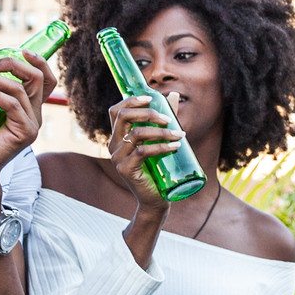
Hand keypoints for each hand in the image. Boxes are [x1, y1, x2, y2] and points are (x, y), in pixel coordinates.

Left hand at [0, 48, 49, 208]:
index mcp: (26, 105)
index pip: (44, 79)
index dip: (38, 62)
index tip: (20, 50)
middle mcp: (33, 113)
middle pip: (39, 78)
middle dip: (14, 64)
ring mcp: (31, 124)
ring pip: (22, 89)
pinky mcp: (25, 133)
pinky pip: (12, 105)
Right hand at [105, 94, 184, 211]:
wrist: (154, 199)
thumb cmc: (158, 168)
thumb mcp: (160, 140)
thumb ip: (164, 119)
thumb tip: (172, 95)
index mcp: (118, 136)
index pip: (116, 111)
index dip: (131, 101)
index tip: (150, 98)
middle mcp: (113, 145)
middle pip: (123, 117)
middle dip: (148, 113)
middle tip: (169, 119)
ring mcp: (117, 158)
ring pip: (136, 134)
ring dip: (160, 131)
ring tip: (180, 134)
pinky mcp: (125, 169)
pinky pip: (143, 151)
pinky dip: (161, 146)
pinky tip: (175, 145)